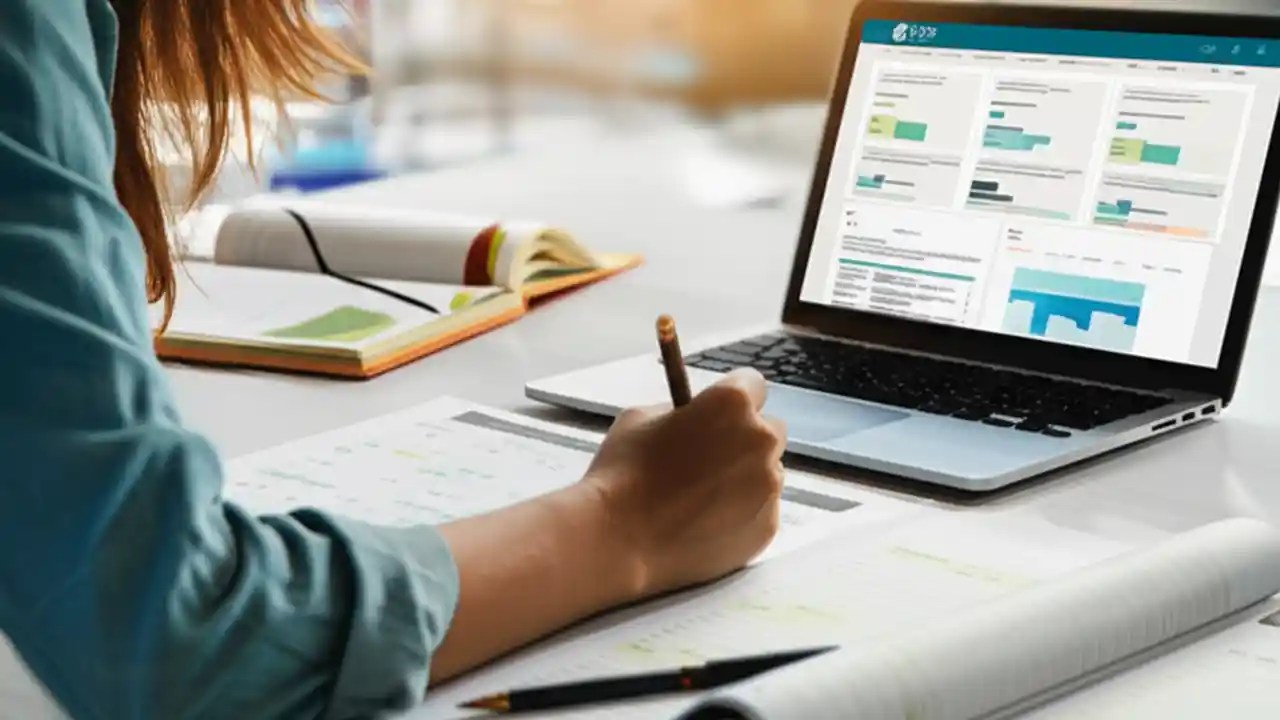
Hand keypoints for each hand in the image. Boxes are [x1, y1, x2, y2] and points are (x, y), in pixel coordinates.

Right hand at [584, 368, 786, 597]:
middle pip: (769, 431)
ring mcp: (768, 487)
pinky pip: (761, 511)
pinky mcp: (767, 526)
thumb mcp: (641, 418)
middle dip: (745, 439)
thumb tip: (694, 419)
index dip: (733, 398)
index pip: (753, 384)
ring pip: (767, 474)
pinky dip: (741, 514)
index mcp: (732, 403)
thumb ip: (680, 411)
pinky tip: (705, 523)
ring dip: (744, 478)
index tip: (719, 412)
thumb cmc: (622, 473)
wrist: (619, 541)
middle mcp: (761, 441)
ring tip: (700, 498)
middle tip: (709, 458)